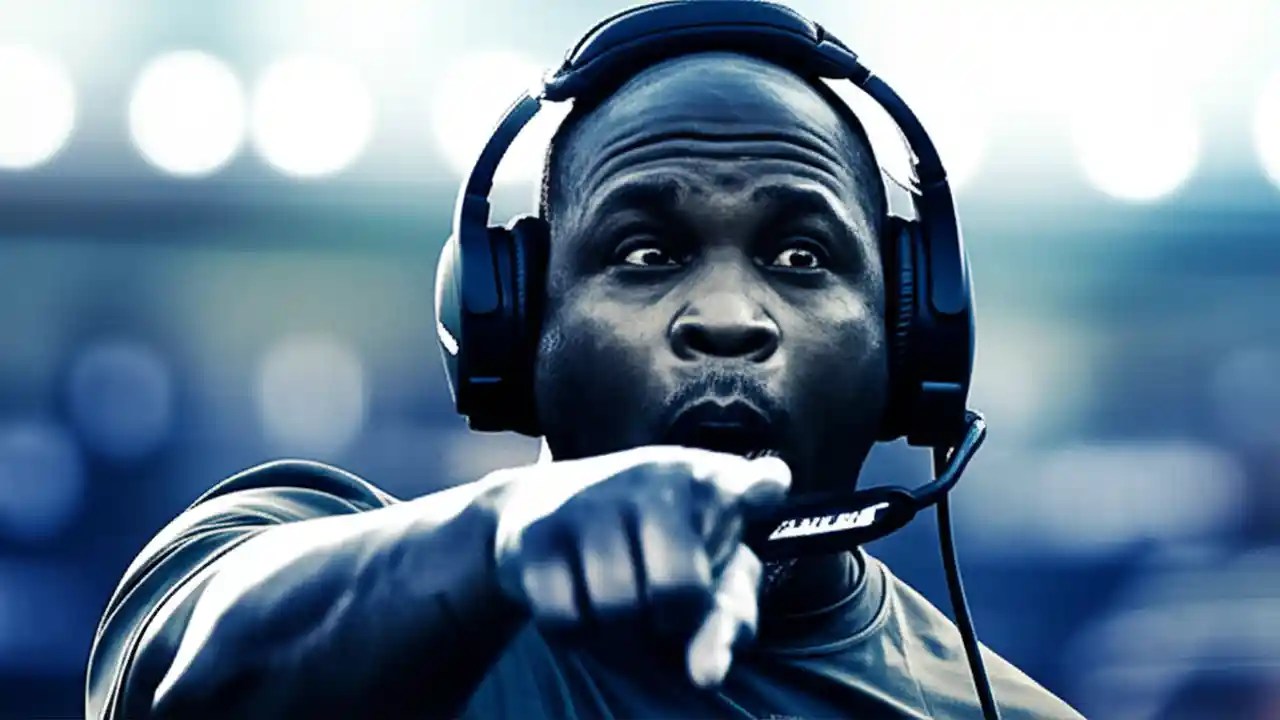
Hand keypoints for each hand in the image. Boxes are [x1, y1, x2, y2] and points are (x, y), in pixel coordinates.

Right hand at [491, 446, 790, 687]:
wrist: (541, 508)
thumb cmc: (649, 546)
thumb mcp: (702, 575)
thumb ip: (726, 622)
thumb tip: (706, 676)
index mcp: (709, 481)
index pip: (749, 483)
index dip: (758, 490)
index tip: (766, 491)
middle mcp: (654, 478)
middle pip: (678, 591)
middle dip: (668, 619)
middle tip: (656, 603)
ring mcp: (593, 498)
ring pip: (617, 610)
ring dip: (617, 629)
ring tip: (616, 598)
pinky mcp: (538, 531)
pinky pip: (566, 619)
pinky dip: (574, 631)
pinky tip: (577, 599)